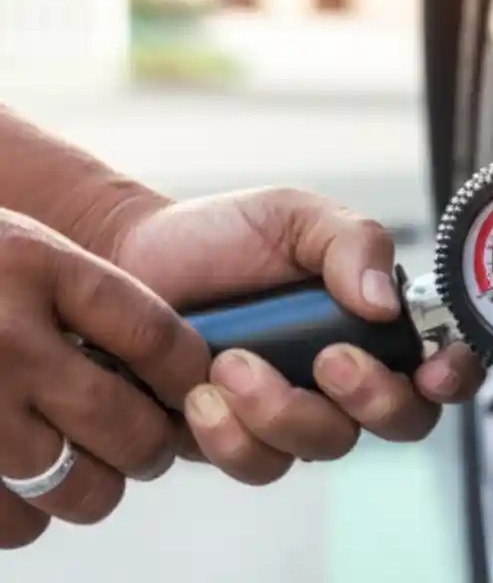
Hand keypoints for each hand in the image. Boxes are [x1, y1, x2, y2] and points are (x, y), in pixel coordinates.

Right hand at [0, 209, 208, 547]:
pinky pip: (12, 522)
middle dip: (151, 447)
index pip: (155, 337)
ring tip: (84, 465)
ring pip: (76, 487)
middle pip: (126, 425)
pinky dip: (28, 514)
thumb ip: (80, 294)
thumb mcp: (14, 248)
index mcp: (32, 267)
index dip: (191, 376)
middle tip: (146, 444)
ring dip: (95, 486)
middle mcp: (1, 338)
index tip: (196, 391)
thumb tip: (175, 369)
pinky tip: (17, 479)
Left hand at [109, 187, 485, 484]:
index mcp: (378, 324)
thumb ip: (354, 244)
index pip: (444, 363)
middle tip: (327, 359)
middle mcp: (348, 379)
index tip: (432, 371)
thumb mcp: (295, 216)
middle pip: (401, 421)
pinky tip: (199, 395)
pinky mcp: (240, 443)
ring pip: (326, 448)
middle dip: (372, 399)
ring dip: (284, 412)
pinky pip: (258, 465)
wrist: (130, 261)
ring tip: (229, 362)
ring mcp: (296, 416)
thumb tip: (386, 303)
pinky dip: (231, 435)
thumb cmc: (222, 236)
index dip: (454, 376)